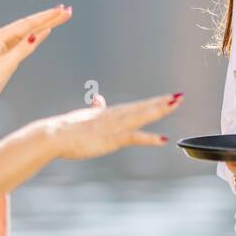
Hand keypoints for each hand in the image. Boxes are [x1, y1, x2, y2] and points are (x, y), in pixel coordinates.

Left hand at [0, 5, 71, 105]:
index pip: (30, 23)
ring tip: (60, 16)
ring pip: (30, 30)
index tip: (62, 10)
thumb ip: (24, 48)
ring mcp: (7, 44)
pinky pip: (27, 39)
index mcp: (2, 36)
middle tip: (67, 11)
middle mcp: (5, 36)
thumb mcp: (6, 64)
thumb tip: (41, 32)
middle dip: (50, 17)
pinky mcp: (9, 53)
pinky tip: (45, 30)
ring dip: (46, 23)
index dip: (47, 17)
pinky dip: (38, 33)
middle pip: (32, 24)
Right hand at [42, 91, 182, 159]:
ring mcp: (115, 126)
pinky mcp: (112, 138)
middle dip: (162, 102)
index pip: (137, 106)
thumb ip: (95, 109)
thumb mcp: (85, 116)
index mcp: (111, 113)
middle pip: (143, 107)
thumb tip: (98, 99)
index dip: (153, 102)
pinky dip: (150, 138)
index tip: (168, 97)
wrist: (55, 134)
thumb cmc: (67, 128)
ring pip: (142, 116)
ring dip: (159, 110)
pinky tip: (164, 139)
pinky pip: (135, 137)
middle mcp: (116, 116)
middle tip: (180, 96)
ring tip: (175, 104)